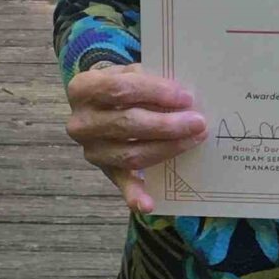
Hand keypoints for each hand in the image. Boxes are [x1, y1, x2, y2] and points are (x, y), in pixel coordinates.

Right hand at [64, 63, 208, 213]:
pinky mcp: (105, 171)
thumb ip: (149, 80)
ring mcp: (91, 150)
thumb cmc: (122, 87)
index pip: (120, 89)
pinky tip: (148, 205)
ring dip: (167, 148)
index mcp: (82, 89)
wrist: (101, 106)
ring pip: (131, 154)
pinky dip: (134, 196)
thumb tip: (183, 97)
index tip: (185, 96)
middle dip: (167, 124)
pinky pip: (122, 184)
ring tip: (194, 140)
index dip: (155, 92)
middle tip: (198, 122)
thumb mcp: (129, 73)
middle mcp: (80, 123)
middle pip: (127, 124)